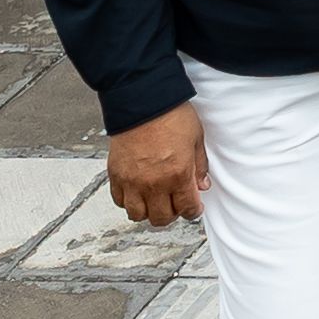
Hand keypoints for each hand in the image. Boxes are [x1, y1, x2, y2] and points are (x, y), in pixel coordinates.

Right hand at [104, 106, 208, 228]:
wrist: (143, 101)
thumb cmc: (171, 115)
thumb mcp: (196, 138)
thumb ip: (200, 166)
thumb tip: (202, 185)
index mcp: (178, 175)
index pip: (187, 209)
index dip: (193, 211)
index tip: (193, 207)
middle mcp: (154, 183)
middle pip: (162, 218)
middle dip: (172, 214)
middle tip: (174, 203)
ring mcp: (132, 181)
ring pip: (138, 215)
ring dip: (148, 211)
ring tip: (154, 199)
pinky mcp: (116, 175)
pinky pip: (120, 201)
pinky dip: (128, 201)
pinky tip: (137, 191)